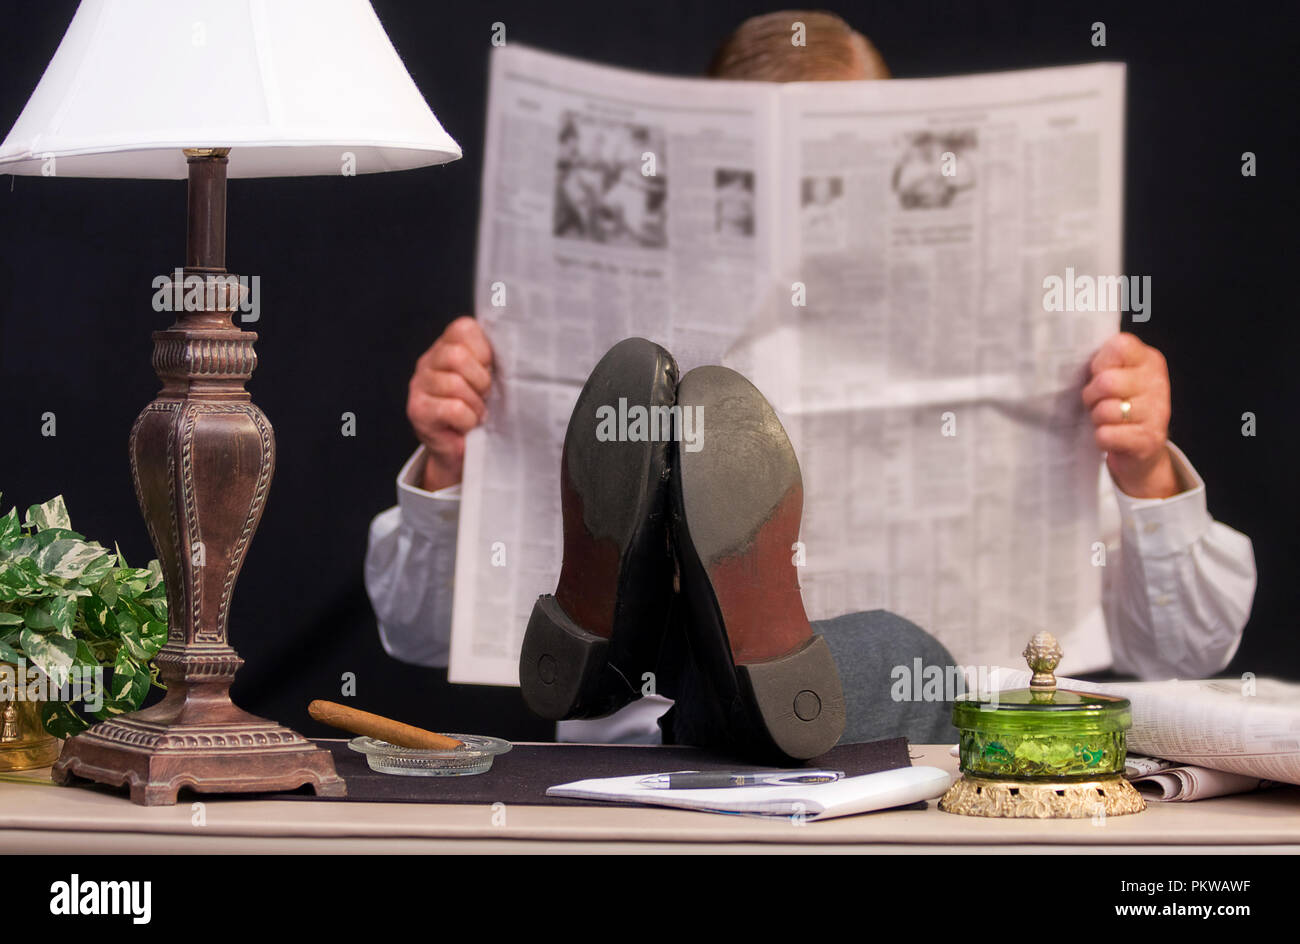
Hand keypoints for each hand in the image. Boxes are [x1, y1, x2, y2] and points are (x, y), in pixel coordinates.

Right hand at [406, 316, 492, 491]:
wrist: (461, 450)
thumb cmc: (479, 410)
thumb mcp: (489, 379)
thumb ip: (494, 360)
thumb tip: (515, 352)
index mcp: (447, 346)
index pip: (464, 328)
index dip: (484, 350)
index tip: (490, 370)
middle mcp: (428, 361)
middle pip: (457, 355)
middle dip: (480, 379)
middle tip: (485, 396)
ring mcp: (419, 385)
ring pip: (455, 383)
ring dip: (475, 403)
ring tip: (477, 413)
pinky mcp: (417, 410)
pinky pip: (453, 409)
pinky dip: (468, 420)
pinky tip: (467, 424)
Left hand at [1081, 332, 1179, 498]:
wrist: (1141, 449)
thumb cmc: (1120, 406)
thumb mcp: (1116, 376)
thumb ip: (1104, 361)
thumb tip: (1071, 350)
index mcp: (1149, 360)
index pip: (1119, 346)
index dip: (1100, 363)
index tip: (1099, 375)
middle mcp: (1157, 383)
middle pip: (1107, 382)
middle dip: (1092, 395)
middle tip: (1096, 403)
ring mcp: (1157, 412)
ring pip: (1105, 410)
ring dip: (1097, 418)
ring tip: (1105, 420)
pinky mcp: (1149, 440)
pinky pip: (1107, 435)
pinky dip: (1101, 438)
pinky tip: (1111, 437)